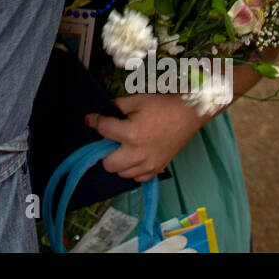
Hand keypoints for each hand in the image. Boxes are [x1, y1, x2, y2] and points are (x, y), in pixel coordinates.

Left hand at [86, 93, 206, 181]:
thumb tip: (101, 112)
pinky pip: (137, 178)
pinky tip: (135, 157)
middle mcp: (138, 153)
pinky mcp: (157, 169)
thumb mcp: (136, 100)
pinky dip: (133, 170)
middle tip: (111, 140)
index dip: (93, 121)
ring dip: (119, 161)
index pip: (102, 129)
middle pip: (108, 164)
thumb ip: (116, 107)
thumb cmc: (162, 106)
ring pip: (122, 173)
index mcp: (131, 133)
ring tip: (124, 147)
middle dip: (104, 151)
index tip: (90, 119)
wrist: (188, 115)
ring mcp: (149, 164)